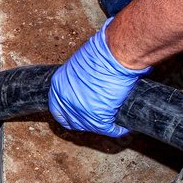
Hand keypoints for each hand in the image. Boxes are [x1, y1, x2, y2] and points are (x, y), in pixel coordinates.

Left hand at [49, 17, 151, 136]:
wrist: (115, 54)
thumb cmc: (102, 52)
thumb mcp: (80, 63)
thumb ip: (79, 77)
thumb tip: (88, 84)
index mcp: (58, 86)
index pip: (58, 109)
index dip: (68, 114)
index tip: (77, 114)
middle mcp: (66, 100)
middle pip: (72, 121)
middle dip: (84, 123)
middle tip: (97, 119)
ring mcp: (80, 111)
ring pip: (89, 127)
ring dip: (101, 127)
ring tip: (112, 124)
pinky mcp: (97, 117)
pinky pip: (108, 129)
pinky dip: (117, 130)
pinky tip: (123, 129)